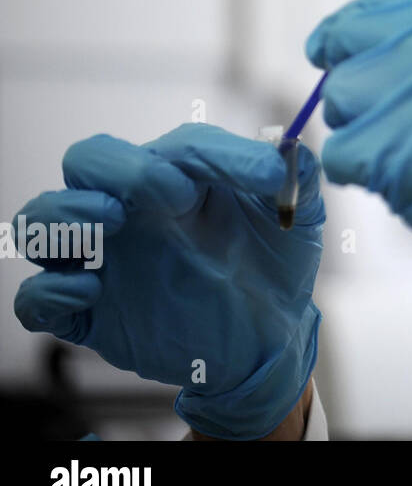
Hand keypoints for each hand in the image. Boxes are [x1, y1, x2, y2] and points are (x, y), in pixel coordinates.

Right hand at [12, 123, 324, 439]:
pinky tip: (90, 290)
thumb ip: (300, 176)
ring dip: (63, 213)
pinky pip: (35, 300)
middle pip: (88, 160)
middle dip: (119, 168)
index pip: (176, 147)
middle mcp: (133, 210)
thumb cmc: (276, 265)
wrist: (271, 339)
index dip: (218, 155)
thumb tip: (289, 148)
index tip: (267, 180)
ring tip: (111, 223)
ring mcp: (107, 260)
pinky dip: (48, 292)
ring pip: (39, 219)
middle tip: (170, 193)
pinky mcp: (92, 314)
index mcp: (180, 178)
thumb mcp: (301, 218)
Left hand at [306, 0, 411, 323]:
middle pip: (345, 49)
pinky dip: (359, 173)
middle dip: (356, 85)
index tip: (342, 55)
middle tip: (382, 119)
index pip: (375, 5)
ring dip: (360, 131)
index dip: (353, 34)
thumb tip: (358, 40)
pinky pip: (339, 154)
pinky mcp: (391, 150)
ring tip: (409, 153)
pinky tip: (402, 181)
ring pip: (337, 101)